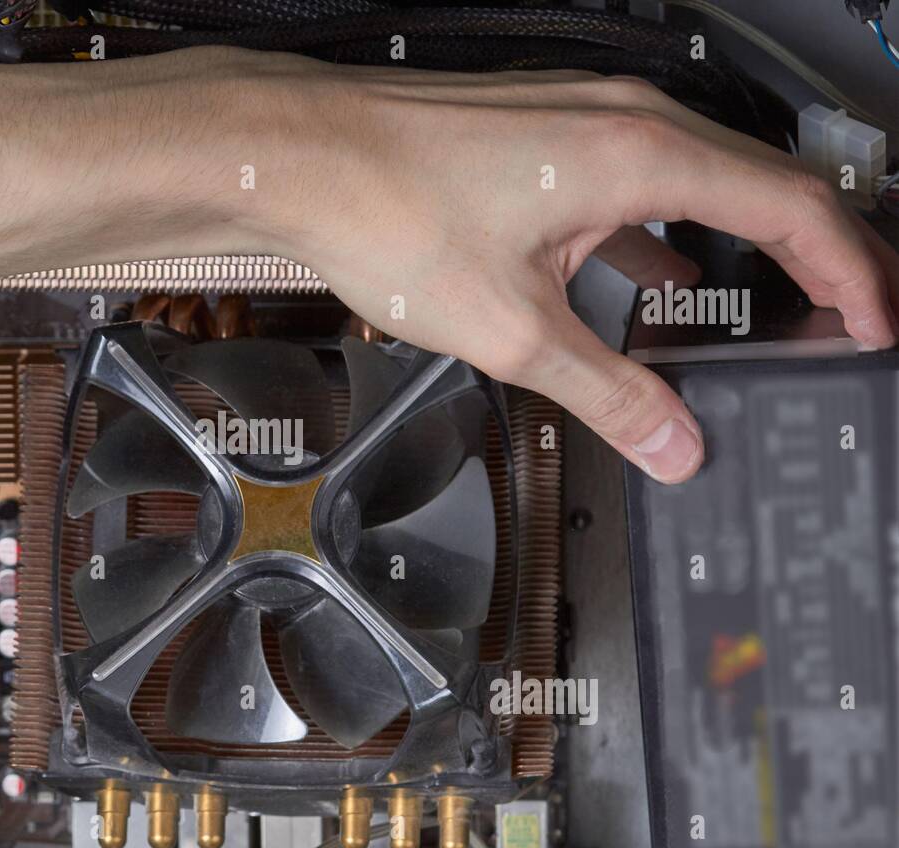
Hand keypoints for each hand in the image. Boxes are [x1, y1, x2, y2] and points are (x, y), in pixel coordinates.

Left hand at [235, 54, 898, 482]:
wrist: (294, 157)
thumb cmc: (384, 211)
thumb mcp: (512, 328)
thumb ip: (606, 390)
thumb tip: (672, 440)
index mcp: (640, 154)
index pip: (790, 208)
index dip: (849, 271)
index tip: (873, 322)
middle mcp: (620, 119)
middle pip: (758, 182)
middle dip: (810, 255)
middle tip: (839, 317)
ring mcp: (577, 120)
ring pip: (693, 179)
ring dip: (733, 243)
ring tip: (757, 306)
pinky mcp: (537, 137)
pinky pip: (630, 180)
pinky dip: (658, 233)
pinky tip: (645, 278)